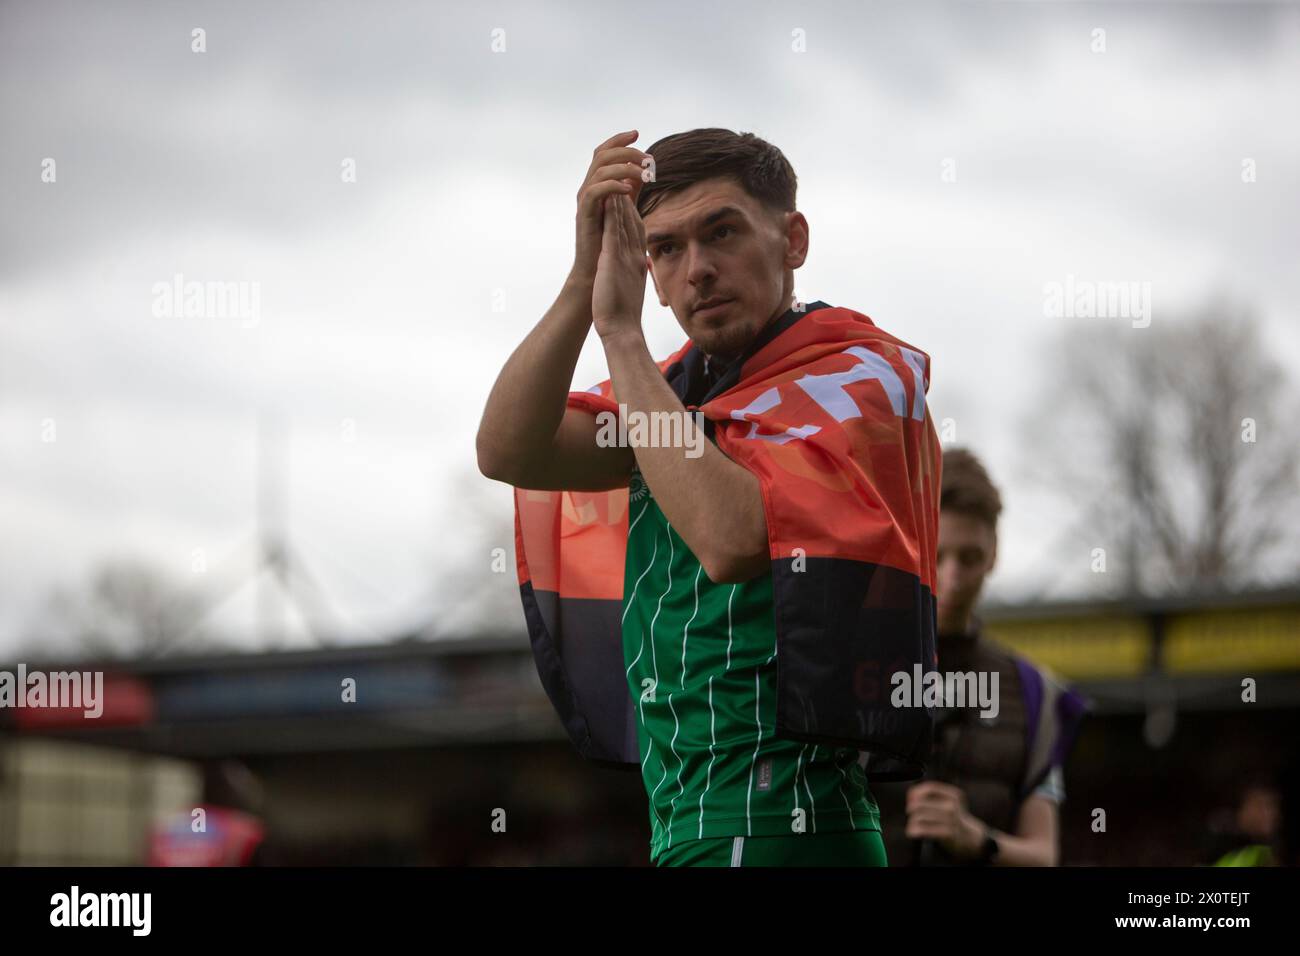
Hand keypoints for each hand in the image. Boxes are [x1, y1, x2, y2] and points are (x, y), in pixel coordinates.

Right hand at [575, 130, 650, 282]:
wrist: (594, 270)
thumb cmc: (608, 243)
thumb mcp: (623, 210)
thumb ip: (630, 191)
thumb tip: (643, 173)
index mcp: (596, 184)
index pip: (603, 152)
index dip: (618, 140)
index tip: (638, 133)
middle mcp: (587, 188)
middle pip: (602, 155)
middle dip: (626, 151)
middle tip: (647, 158)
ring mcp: (584, 201)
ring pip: (599, 170)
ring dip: (624, 167)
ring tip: (644, 174)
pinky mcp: (583, 214)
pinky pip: (595, 191)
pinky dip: (613, 185)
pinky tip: (630, 189)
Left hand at [591, 192, 648, 341]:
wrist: (621, 330)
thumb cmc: (623, 315)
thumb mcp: (630, 288)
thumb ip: (631, 273)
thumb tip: (633, 269)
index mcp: (638, 261)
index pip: (637, 229)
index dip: (635, 210)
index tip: (632, 194)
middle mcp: (635, 255)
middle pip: (634, 220)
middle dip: (632, 197)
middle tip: (630, 177)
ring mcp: (626, 256)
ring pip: (625, 220)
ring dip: (623, 197)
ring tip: (621, 177)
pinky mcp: (614, 259)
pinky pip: (614, 230)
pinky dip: (613, 212)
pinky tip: (611, 196)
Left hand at [904, 781, 985, 859]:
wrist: (970, 837)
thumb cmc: (954, 817)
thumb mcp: (950, 801)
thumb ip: (934, 795)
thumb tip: (912, 795)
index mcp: (953, 794)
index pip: (930, 787)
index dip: (916, 791)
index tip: (910, 798)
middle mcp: (952, 805)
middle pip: (920, 803)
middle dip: (911, 808)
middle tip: (911, 813)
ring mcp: (950, 819)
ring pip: (919, 816)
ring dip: (912, 821)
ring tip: (912, 824)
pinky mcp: (946, 833)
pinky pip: (923, 829)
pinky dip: (914, 830)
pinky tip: (912, 831)